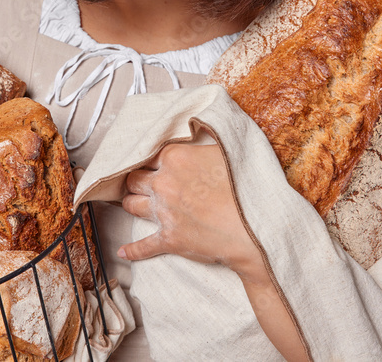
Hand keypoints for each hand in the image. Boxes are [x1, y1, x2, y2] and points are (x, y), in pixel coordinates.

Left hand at [118, 143, 258, 272]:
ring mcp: (164, 212)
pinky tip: (124, 251)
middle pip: (134, 179)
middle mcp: (164, 183)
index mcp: (175, 158)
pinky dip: (133, 249)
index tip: (151, 165)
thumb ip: (206, 141)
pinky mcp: (169, 238)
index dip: (151, 161)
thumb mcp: (227, 150)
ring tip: (132, 203)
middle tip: (139, 183)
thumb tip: (200, 130)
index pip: (149, 155)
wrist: (256, 226)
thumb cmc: (246, 186)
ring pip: (132, 205)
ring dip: (132, 203)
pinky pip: (143, 245)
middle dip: (136, 181)